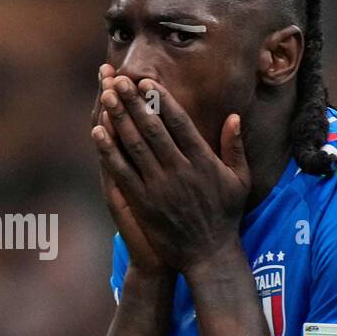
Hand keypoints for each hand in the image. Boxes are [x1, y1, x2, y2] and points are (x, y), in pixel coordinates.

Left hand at [93, 76, 249, 271]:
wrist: (208, 255)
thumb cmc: (225, 216)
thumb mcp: (239, 181)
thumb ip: (235, 148)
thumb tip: (234, 117)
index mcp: (202, 161)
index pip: (179, 123)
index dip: (161, 100)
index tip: (147, 82)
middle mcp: (179, 170)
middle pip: (152, 128)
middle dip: (134, 102)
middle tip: (119, 80)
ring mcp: (159, 187)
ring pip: (134, 146)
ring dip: (118, 119)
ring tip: (105, 97)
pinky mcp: (143, 202)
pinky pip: (121, 171)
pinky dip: (108, 150)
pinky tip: (97, 132)